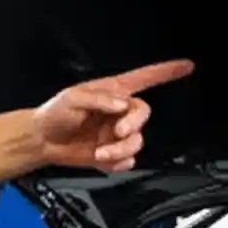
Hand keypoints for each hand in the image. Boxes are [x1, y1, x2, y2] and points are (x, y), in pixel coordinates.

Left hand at [33, 59, 194, 172]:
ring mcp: (116, 134)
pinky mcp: (112, 153)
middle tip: (116, 132)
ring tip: (100, 151)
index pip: (144, 78)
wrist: (42, 141)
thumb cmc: (53, 114)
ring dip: (120, 149)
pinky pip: (128, 160)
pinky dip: (117, 162)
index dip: (166, 71)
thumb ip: (99, 99)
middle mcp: (117, 112)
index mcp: (111, 92)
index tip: (185, 65)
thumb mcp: (72, 98)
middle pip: (143, 114)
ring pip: (136, 141)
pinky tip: (102, 159)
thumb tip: (121, 105)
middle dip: (132, 124)